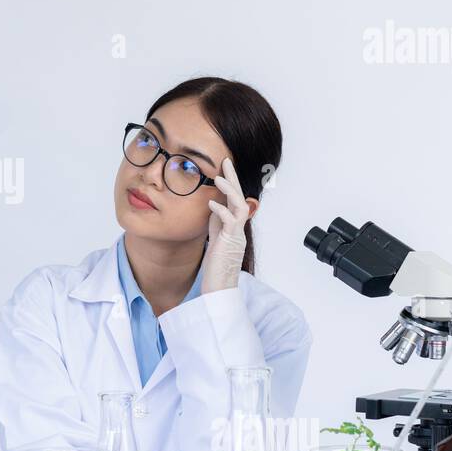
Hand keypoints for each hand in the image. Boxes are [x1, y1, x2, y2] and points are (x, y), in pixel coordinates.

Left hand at [200, 157, 249, 293]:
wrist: (219, 289)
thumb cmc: (216, 268)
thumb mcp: (215, 239)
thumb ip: (216, 223)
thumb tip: (213, 207)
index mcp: (233, 227)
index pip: (234, 199)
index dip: (230, 183)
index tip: (223, 166)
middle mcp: (238, 229)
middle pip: (240, 197)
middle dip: (233, 178)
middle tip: (226, 161)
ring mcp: (236, 235)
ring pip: (239, 206)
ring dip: (229, 190)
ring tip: (218, 177)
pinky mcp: (230, 243)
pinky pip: (230, 223)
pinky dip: (221, 211)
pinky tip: (211, 204)